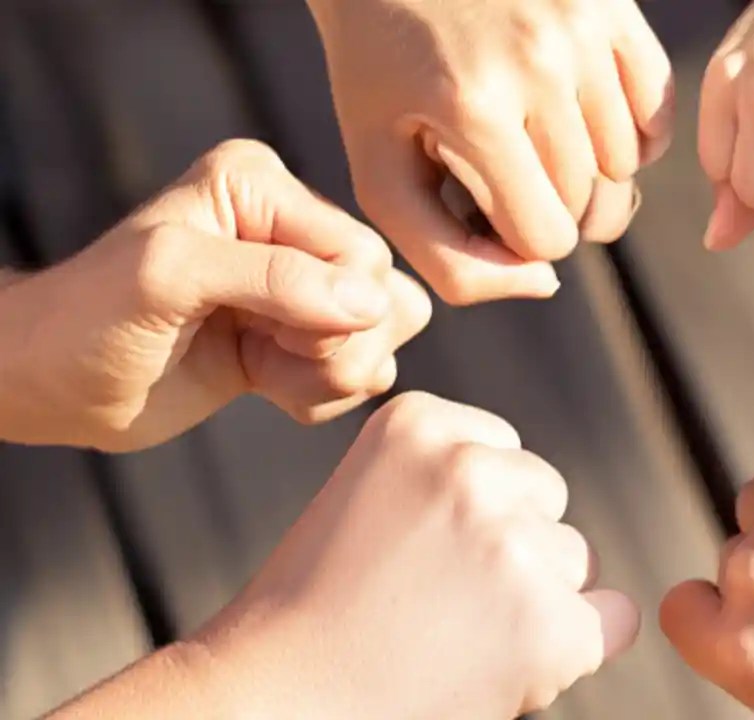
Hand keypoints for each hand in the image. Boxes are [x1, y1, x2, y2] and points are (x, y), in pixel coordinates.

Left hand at [0, 140, 430, 451]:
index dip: (333, 310)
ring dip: (333, 373)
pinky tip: (267, 389)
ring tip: (267, 377)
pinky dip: (324, 394)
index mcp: (262, 186)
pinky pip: (366, 366)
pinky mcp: (300, 335)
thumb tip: (372, 302)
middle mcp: (291, 226)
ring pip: (385, 332)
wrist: (53, 385)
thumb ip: (274, 280)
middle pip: (385, 293)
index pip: (361, 252)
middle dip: (335, 347)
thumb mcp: (169, 279)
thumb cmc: (88, 320)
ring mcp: (301, 285)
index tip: (268, 337)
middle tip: (267, 361)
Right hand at [186, 393, 638, 718]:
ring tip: (449, 640)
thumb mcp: (371, 497)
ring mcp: (513, 545)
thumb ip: (450, 474)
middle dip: (511, 549)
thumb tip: (549, 505)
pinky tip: (500, 669)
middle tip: (432, 604)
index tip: (410, 555)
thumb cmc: (316, 614)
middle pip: (546, 498)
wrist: (275, 704)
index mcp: (418, 421)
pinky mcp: (550, 622)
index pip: (504, 452)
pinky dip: (575, 648)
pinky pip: (615, 619)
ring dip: (534, 601)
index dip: (469, 515)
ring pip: (574, 561)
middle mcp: (469, 468)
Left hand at [309, 0, 673, 303]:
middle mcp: (538, 63)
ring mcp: (581, 28)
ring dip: (589, 174)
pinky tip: (583, 122)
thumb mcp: (379, 172)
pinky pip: (658, 109)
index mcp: (473, 109)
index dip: (518, 241)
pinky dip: (631, 133)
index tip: (486, 210)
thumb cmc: (381, 72)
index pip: (548, 239)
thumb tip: (544, 283)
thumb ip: (448, 257)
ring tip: (537, 147)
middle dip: (553, 210)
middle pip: (592, 204)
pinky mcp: (610, 6)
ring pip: (627, 164)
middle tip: (509, 179)